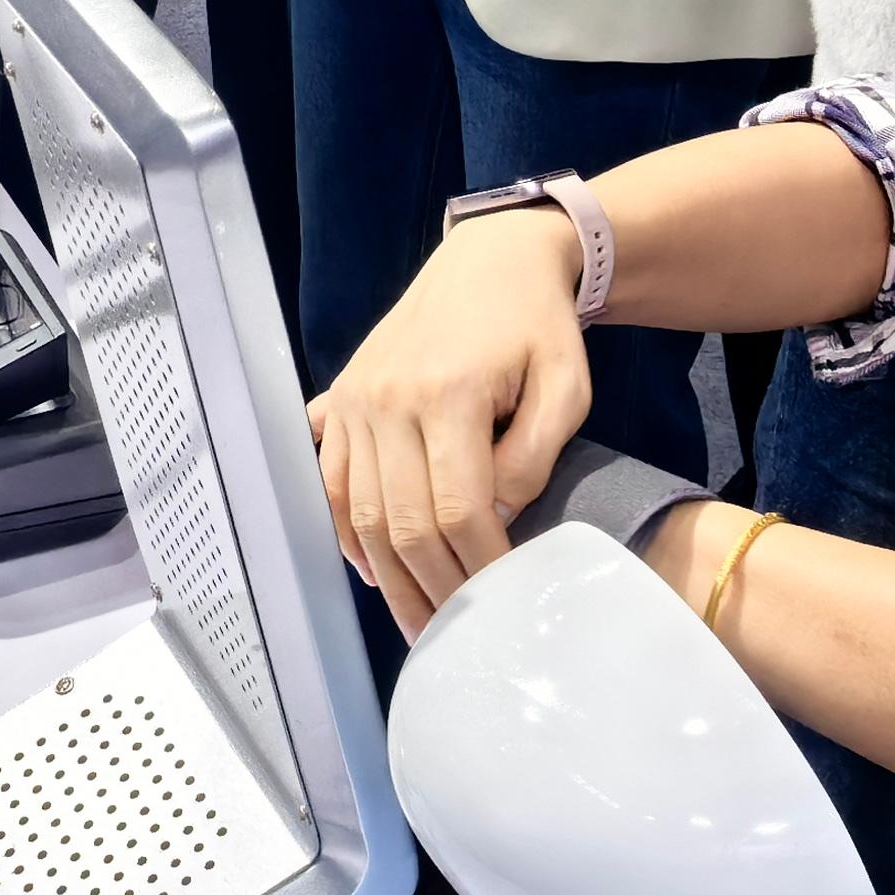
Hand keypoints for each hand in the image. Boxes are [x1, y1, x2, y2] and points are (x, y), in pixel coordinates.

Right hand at [307, 205, 592, 637]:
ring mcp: (355, 400)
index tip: (506, 599)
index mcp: (447, 393)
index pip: (457, 509)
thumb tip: (494, 518)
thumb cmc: (536, 325)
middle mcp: (387, 399)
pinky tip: (374, 571)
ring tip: (419, 624)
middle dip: (433, 590)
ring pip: (358, 514)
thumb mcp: (565, 386)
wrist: (490, 260)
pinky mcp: (340, 401)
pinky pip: (330, 484)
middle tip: (461, 634)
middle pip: (400, 523)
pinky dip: (346, 534)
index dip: (481, 566)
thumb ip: (532, 457)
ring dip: (387, 578)